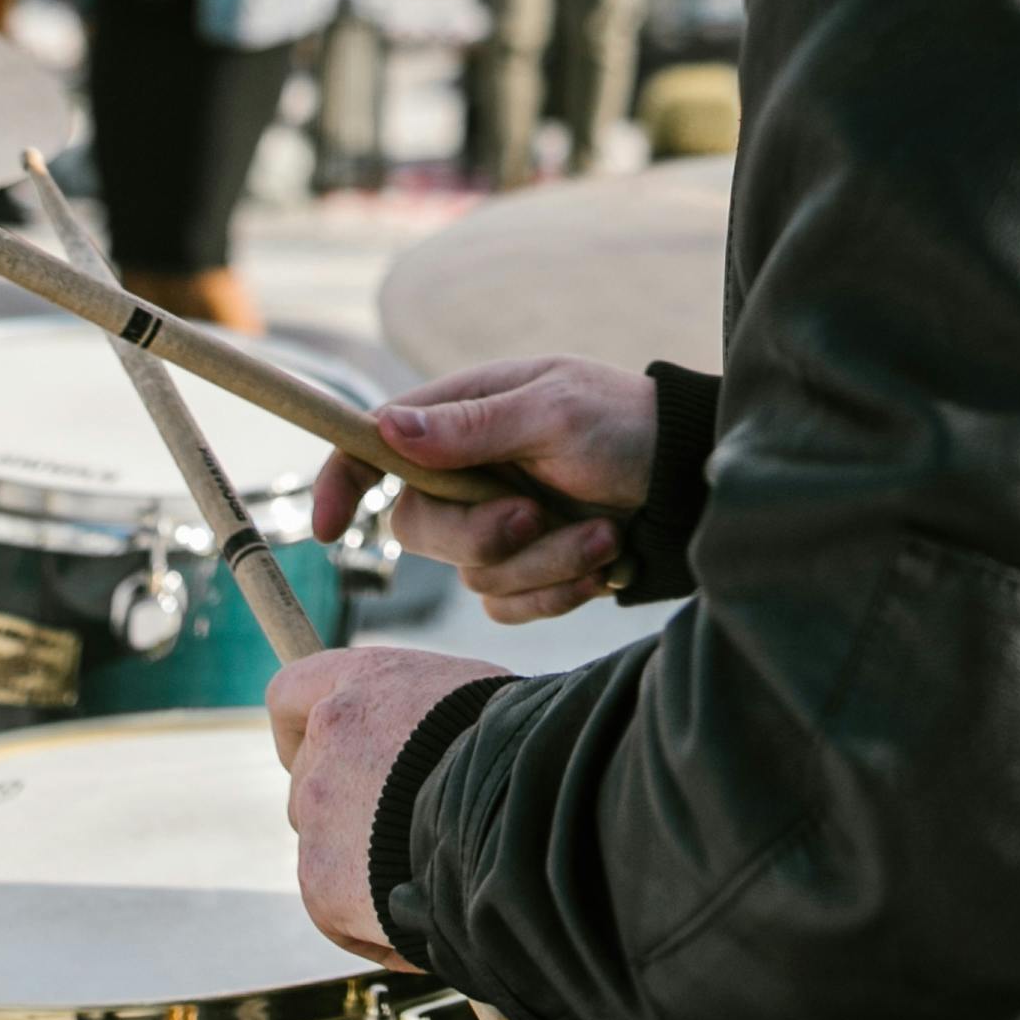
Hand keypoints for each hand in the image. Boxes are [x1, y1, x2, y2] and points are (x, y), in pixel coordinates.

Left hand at [270, 642, 510, 966]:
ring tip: (438, 878)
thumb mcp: (475, 707)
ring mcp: (318, 817)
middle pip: (310, 782)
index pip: (291, 695)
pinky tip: (431, 919)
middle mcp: (326, 745)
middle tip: (411, 829)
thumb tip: (420, 743)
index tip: (328, 752)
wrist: (530, 821)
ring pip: (326, 849)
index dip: (302, 729)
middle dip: (349, 807)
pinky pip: (339, 913)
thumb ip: (422, 719)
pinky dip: (375, 924)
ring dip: (366, 866)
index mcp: (362, 688)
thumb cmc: (526, 754)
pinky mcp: (323, 886)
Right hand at [308, 356, 653, 620]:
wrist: (693, 482)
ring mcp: (496, 526)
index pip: (373, 445)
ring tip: (604, 535)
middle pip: (417, 529)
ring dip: (543, 562)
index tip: (327, 527)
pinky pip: (508, 607)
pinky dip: (557, 592)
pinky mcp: (527, 570)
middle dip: (479, 535)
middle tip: (535, 515)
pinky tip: (602, 563)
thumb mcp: (555, 412)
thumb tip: (388, 426)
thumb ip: (473, 427)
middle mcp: (468, 473)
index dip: (339, 482)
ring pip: (473, 575)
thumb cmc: (627, 426)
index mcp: (463, 417)